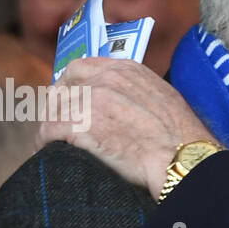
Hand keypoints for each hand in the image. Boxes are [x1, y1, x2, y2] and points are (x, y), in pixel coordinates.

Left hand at [37, 58, 214, 199]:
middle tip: (56, 126)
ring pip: (54, 111)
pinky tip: (49, 154)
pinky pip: (49, 131)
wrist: (183, 159)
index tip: (66, 101)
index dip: (68, 86)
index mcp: (124, 70)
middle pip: (61, 89)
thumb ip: (136, 91)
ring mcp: (91, 101)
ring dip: (51, 129)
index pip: (79, 68)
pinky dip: (45, 143)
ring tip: (51, 145)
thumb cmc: (181, 137)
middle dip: (55, 108)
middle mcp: (104, 80)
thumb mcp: (163, 97)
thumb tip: (122, 101)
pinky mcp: (80, 126)